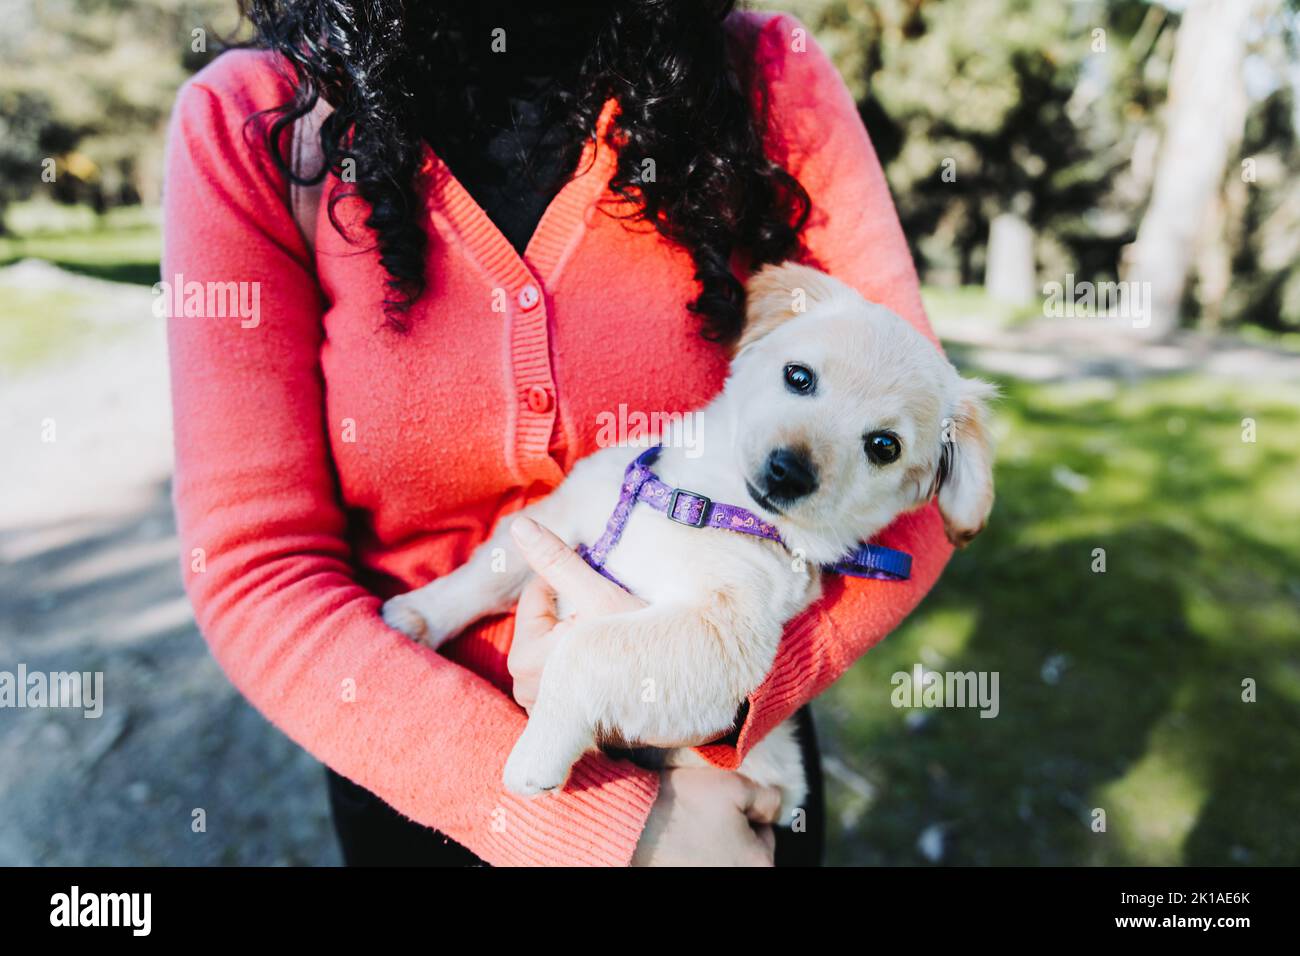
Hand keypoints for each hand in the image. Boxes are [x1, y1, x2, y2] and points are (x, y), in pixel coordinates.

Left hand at [506, 515, 644, 712]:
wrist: (682, 695)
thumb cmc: (643, 648)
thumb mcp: (599, 597)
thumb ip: (557, 562)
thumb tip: (520, 525)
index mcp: (526, 657)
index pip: (535, 595)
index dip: (570, 581)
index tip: (602, 585)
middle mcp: (524, 687)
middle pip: (542, 621)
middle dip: (570, 610)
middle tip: (610, 615)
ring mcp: (539, 706)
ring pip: (551, 646)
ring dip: (574, 636)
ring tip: (611, 639)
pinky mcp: (558, 717)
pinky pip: (560, 673)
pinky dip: (578, 662)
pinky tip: (608, 663)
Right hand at [632, 767, 780, 866]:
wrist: (630, 823)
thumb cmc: (683, 806)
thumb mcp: (735, 786)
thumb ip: (767, 798)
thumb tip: (773, 807)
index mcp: (760, 866)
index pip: (766, 836)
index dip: (746, 813)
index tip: (723, 805)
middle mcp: (739, 880)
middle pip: (744, 852)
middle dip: (731, 832)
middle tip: (707, 814)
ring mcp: (709, 881)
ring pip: (720, 860)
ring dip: (712, 845)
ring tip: (690, 828)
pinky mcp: (682, 878)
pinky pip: (697, 864)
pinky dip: (691, 855)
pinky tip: (678, 842)